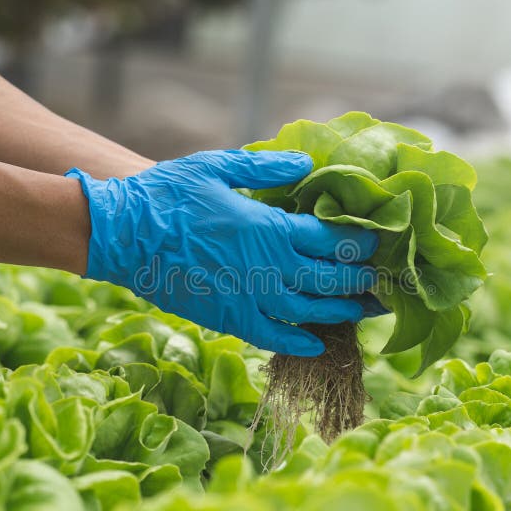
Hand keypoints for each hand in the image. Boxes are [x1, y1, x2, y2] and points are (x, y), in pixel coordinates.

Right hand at [67, 150, 377, 355]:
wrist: (123, 236)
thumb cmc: (169, 196)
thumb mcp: (217, 167)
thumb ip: (266, 168)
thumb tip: (308, 165)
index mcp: (269, 228)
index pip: (331, 239)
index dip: (359, 241)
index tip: (379, 242)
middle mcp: (268, 268)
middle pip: (331, 279)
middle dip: (363, 281)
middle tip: (386, 282)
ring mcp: (250, 298)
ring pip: (311, 312)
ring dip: (344, 313)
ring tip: (368, 312)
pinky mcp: (230, 320)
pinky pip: (274, 337)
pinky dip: (300, 343)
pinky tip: (319, 344)